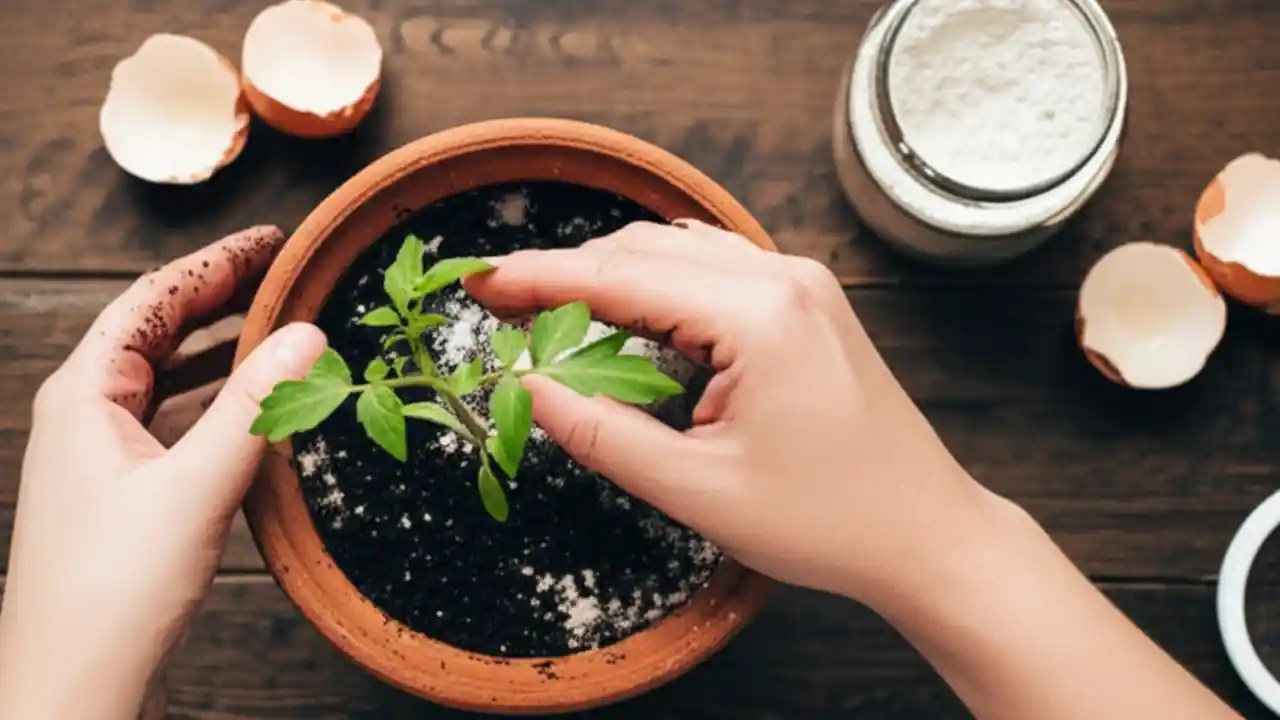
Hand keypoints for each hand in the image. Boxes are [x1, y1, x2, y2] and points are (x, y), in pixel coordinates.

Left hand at [0, 228, 325, 719]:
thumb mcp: (195, 485)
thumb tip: (308, 333)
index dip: (216, 264)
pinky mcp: (128, 495)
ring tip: (284, 332)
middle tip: (286, 275)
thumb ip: (256, 405)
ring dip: (225, 354)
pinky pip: (178, 427)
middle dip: (222, 301)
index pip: (153, 299)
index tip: (273, 242)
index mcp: (83, 394)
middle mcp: (87, 416)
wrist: (75, 686)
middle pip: (160, 333)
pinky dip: (221, 407)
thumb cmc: (112, 590)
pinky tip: (261, 410)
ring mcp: (105, 457)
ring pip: (171, 381)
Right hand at [465, 219, 991, 603]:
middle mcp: (784, 279)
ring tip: (551, 312)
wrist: (925, 533)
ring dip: (612, 276)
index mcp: (760, 316)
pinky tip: (627, 315)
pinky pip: (715, 271)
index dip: (538, 278)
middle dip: (568, 274)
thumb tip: (531, 389)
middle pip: (647, 250)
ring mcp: (801, 286)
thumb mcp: (699, 490)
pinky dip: (660, 286)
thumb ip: (604, 434)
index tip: (478, 282)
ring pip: (680, 253)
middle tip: (502, 307)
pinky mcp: (807, 304)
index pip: (622, 277)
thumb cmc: (827, 521)